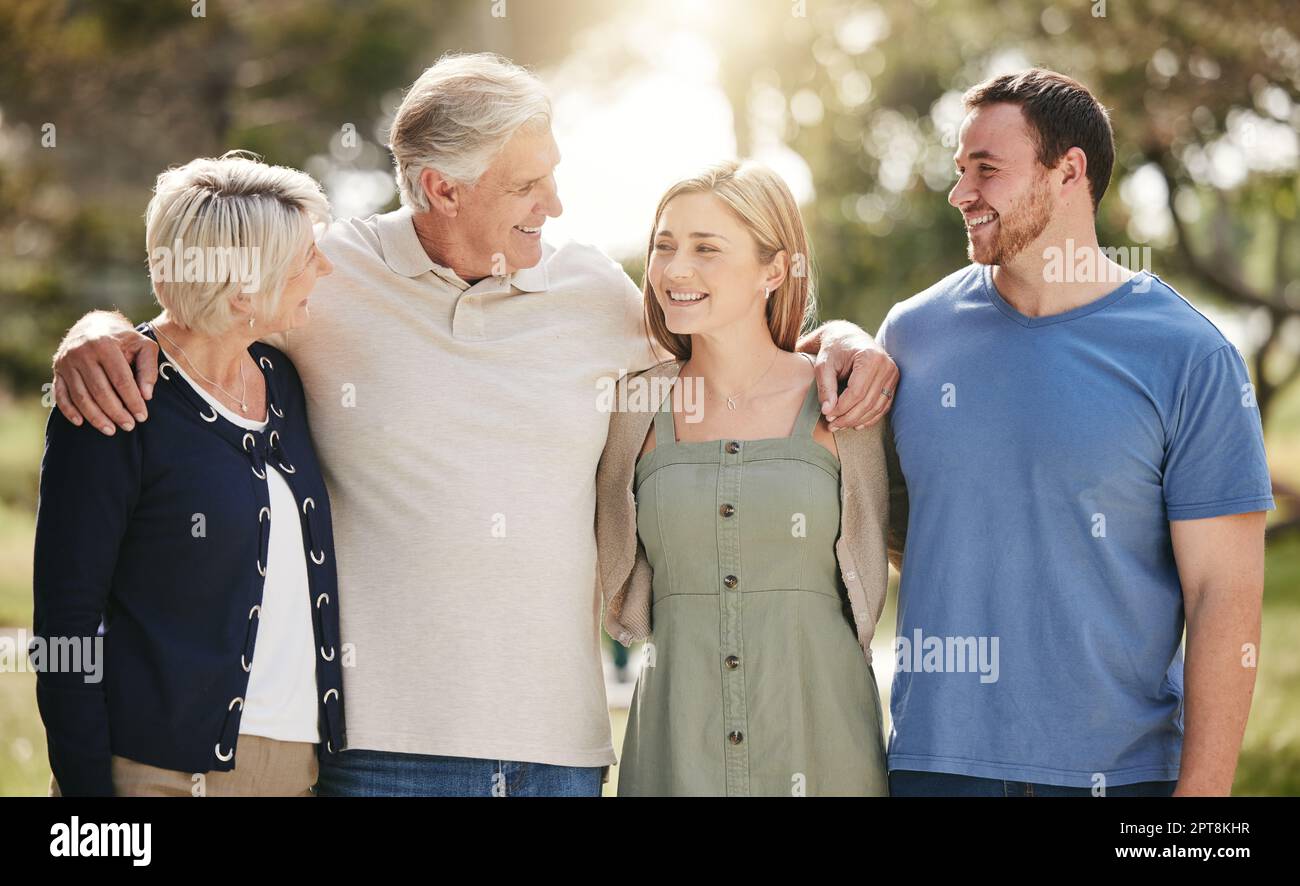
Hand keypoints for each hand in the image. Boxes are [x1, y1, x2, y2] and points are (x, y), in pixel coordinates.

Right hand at [52, 312, 157, 434]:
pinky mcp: (57, 369)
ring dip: (96, 417)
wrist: (94, 325)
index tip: (142, 416)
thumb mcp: (143, 345)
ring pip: (81, 396)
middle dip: (116, 412)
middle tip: (129, 426)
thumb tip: (146, 395)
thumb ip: (148, 368)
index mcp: (105, 344)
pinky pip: (61, 394)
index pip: (121, 379)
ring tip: (111, 430)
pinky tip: (81, 423)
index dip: (132, 400)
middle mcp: (82, 352)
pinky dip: (69, 410)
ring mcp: (66, 362)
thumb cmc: (124, 339)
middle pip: (100, 390)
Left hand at [812, 322, 898, 429]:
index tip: (828, 416)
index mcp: (870, 357)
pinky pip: (884, 405)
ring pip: (877, 406)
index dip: (842, 408)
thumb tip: (828, 411)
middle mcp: (886, 365)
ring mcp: (892, 374)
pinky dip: (870, 417)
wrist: (847, 337)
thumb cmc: (834, 350)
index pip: (857, 392)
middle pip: (868, 401)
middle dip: (848, 417)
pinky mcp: (893, 382)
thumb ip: (825, 387)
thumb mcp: (823, 365)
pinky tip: (856, 424)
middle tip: (832, 425)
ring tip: (840, 425)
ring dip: (858, 420)